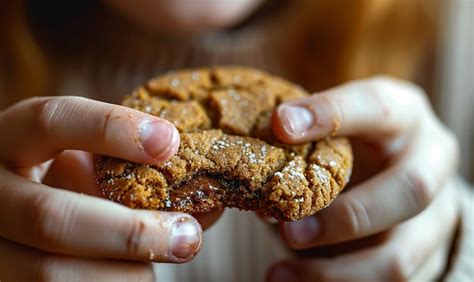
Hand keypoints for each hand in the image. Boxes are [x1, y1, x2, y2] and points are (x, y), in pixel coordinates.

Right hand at [0, 96, 210, 279]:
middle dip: (131, 233)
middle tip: (188, 237)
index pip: (49, 120)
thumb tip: (209, 202)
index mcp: (12, 141)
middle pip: (52, 218)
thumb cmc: (71, 186)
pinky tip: (131, 275)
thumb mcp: (89, 166)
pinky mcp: (3, 281)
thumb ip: (134, 173)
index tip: (170, 142)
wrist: (20, 223)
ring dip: (123, 273)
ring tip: (158, 261)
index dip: (110, 127)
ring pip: (52, 273)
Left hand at [267, 77, 459, 280]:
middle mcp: (431, 161)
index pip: (377, 107)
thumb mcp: (340, 129)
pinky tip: (297, 281)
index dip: (332, 114)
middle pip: (408, 191)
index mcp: (405, 115)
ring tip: (279, 274)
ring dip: (335, 272)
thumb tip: (254, 186)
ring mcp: (437, 214)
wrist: (403, 172)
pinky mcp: (429, 255)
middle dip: (345, 217)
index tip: (280, 124)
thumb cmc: (359, 145)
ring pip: (400, 257)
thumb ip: (306, 144)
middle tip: (288, 232)